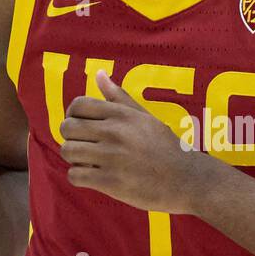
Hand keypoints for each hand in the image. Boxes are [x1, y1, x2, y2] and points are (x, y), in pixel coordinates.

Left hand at [59, 69, 209, 212]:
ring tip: (88, 163)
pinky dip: (79, 178)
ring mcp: (111, 157)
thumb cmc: (166, 148)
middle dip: (71, 138)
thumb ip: (119, 97)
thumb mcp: (145, 117)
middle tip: (84, 148)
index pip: (78, 105)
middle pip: (67, 128)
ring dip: (74, 159)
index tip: (83, 128)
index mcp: (122, 115)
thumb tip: (99, 73)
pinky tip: (93, 177)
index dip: (73, 116)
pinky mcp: (110, 181)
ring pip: (67, 151)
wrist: (187, 180)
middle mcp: (114, 132)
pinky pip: (75, 175)